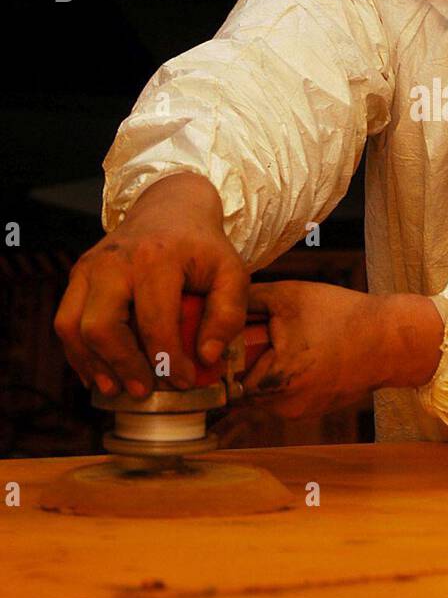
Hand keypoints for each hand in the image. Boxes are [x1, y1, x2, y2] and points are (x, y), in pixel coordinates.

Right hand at [54, 173, 248, 397]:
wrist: (171, 208)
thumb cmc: (202, 246)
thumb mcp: (232, 272)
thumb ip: (228, 314)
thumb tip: (206, 357)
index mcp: (156, 257)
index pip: (155, 322)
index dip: (168, 360)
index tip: (184, 381)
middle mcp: (114, 261)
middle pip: (102, 326)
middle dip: (123, 365)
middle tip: (146, 390)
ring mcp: (90, 266)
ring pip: (73, 326)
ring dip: (93, 364)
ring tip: (117, 388)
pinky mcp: (78, 274)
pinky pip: (65, 321)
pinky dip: (78, 353)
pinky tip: (100, 372)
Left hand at [242, 280, 444, 419]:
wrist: (390, 341)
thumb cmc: (341, 314)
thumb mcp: (289, 296)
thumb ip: (246, 301)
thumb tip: (213, 302)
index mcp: (277, 378)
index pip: (226, 379)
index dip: (223, 359)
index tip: (225, 341)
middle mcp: (286, 405)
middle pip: (242, 388)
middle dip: (245, 363)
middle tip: (257, 336)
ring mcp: (301, 412)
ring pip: (262, 395)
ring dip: (263, 373)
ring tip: (283, 343)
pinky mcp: (313, 411)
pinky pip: (283, 398)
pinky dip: (283, 380)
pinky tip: (300, 355)